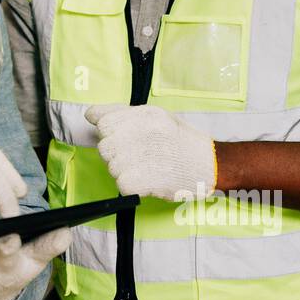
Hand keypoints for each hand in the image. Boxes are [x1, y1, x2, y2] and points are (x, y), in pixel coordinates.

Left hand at [85, 104, 216, 200]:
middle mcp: (141, 133)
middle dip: (116, 154)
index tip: (121, 137)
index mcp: (143, 115)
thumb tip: (90, 114)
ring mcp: (142, 158)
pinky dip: (131, 186)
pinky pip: (121, 184)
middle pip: (104, 147)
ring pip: (111, 167)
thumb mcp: (156, 116)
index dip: (109, 132)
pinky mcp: (144, 181)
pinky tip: (146, 179)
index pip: (102, 122)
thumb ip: (122, 113)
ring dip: (124, 171)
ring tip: (146, 167)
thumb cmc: (180, 141)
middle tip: (137, 156)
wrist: (210, 164)